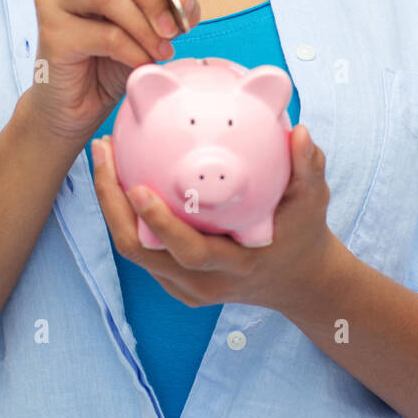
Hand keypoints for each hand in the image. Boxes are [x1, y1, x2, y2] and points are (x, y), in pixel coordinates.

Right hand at [22, 0, 200, 147]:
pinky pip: (104, 34)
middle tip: (174, 25)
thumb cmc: (112, 56)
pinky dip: (134, 49)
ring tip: (163, 48)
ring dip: (145, 23)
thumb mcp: (151, 21)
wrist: (75, 104)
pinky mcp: (51, 33)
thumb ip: (171, 1)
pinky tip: (143, 62)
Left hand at [90, 122, 336, 312]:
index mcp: (236, 265)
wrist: (296, 280)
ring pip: (133, 248)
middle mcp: (204, 282)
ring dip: (110, 203)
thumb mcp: (313, 202)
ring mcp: (185, 286)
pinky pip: (140, 247)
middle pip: (142, 250)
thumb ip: (307, 168)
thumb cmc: (303, 232)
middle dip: (113, 203)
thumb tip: (300, 131)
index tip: (138, 186)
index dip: (159, 224)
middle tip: (104, 152)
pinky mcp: (173, 281)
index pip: (189, 252)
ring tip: (104, 155)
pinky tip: (119, 172)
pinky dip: (123, 213)